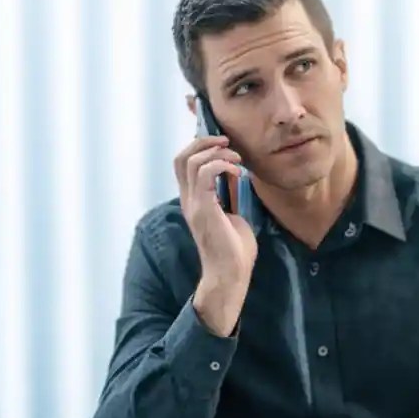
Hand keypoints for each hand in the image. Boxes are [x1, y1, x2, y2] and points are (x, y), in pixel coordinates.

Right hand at [173, 135, 257, 335]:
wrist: (230, 274)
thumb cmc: (234, 251)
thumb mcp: (232, 216)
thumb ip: (229, 197)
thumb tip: (237, 181)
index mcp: (192, 200)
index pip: (183, 164)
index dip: (199, 148)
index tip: (224, 146)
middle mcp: (188, 199)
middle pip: (181, 158)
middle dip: (203, 142)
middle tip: (227, 142)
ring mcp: (193, 204)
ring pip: (191, 161)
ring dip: (216, 152)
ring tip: (236, 159)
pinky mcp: (203, 208)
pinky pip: (205, 173)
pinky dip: (222, 165)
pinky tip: (238, 173)